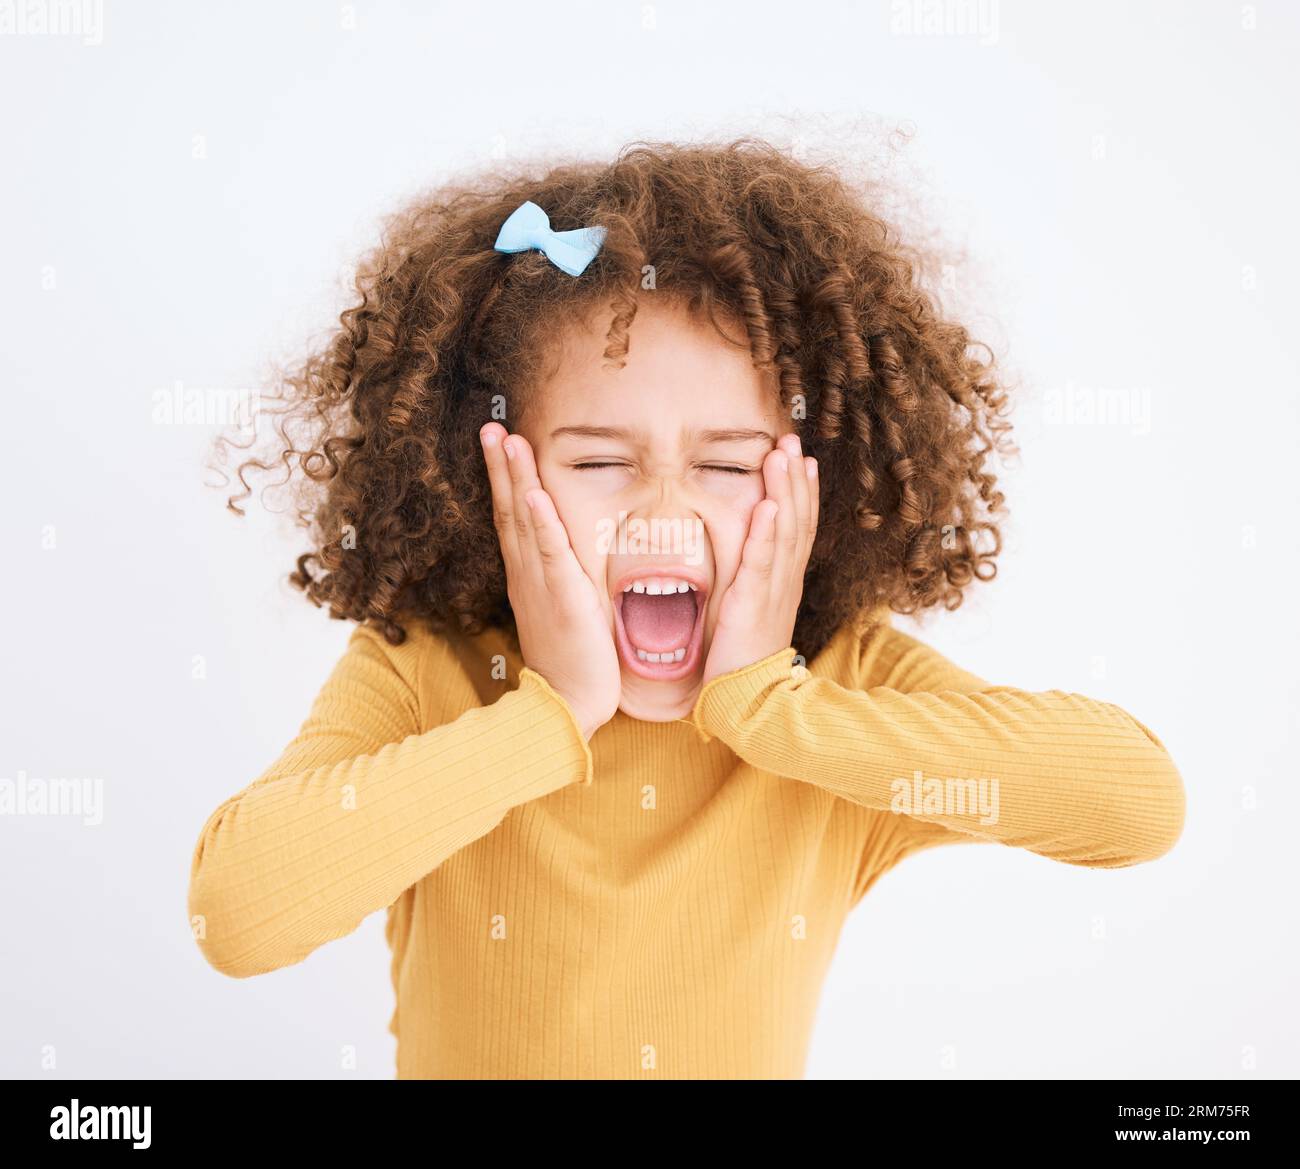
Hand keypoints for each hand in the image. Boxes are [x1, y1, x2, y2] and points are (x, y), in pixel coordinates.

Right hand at [480, 422, 620, 739]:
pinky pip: (551, 553)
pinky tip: (533, 494)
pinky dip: (541, 521)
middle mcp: (527, 575)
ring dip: (515, 479)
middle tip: (491, 426)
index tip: (501, 443)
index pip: (512, 517)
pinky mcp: (564, 598)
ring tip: (507, 440)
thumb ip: (559, 581)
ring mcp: (542, 584)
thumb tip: (564, 557)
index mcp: (527, 576)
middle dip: (500, 466)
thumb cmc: (572, 662)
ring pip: (524, 521)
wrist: (569, 706)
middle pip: (508, 509)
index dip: (505, 479)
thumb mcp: (561, 611)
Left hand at [701, 433, 817, 685]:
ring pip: (782, 532)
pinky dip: (765, 531)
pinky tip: (767, 504)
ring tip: (780, 456)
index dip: (802, 491)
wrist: (753, 703)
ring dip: (782, 490)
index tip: (802, 457)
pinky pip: (761, 562)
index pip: (798, 527)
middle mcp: (785, 582)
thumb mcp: (756, 614)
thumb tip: (752, 560)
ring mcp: (773, 592)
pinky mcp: (753, 605)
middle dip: (794, 478)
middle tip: (791, 439)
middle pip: (796, 520)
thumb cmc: (746, 662)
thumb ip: (757, 584)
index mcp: (786, 583)